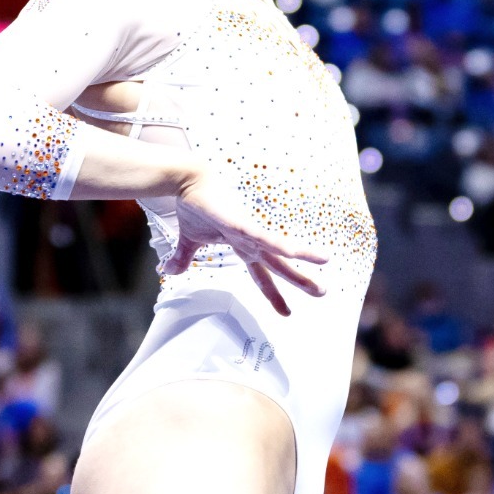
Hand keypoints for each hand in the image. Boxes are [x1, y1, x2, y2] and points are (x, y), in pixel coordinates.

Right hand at [164, 167, 327, 314]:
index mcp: (242, 246)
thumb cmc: (195, 206)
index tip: (286, 312)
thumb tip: (169, 271)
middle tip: (323, 292)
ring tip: (324, 260)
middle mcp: (250, 240)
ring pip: (279, 246)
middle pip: (279, 264)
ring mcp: (247, 230)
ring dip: (302, 254)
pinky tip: (291, 250)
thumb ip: (183, 258)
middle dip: (300, 279)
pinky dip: (275, 243)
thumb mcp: (188, 240)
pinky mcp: (239, 221)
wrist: (187, 181)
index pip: (262, 274)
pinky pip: (260, 234)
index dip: (273, 294)